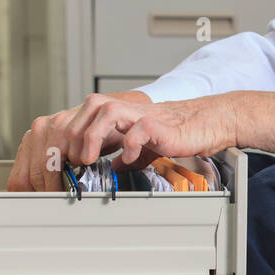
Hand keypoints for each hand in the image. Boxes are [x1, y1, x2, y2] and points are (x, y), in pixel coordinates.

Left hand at [83, 95, 238, 173]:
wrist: (207, 124)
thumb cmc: (178, 132)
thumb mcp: (144, 147)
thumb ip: (126, 156)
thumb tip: (112, 168)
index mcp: (121, 114)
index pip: (87, 114)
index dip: (72, 133)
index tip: (67, 157)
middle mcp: (129, 110)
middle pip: (90, 107)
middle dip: (76, 133)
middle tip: (73, 158)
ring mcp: (142, 115)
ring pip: (108, 110)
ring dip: (93, 135)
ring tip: (90, 158)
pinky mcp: (159, 125)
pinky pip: (138, 129)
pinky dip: (129, 144)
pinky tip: (128, 159)